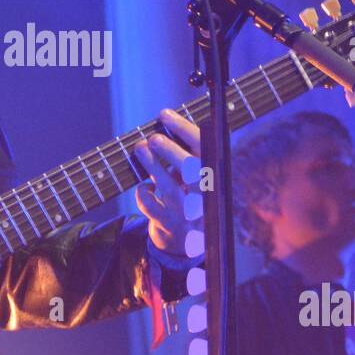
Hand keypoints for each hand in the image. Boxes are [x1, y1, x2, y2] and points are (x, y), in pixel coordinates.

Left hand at [132, 108, 203, 257]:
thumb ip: (185, 153)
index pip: (203, 147)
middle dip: (169, 150)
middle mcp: (204, 194)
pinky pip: (151, 206)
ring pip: (168, 187)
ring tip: (140, 148)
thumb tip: (162, 123)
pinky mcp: (168, 223)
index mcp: (213, 175)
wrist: (188, 239)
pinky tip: (143, 187)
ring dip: (151, 165)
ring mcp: (186, 211)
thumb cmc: (189, 196)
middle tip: (153, 138)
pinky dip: (143, 193)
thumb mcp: (195, 175)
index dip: (183, 127)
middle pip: (190, 168)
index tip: (164, 114)